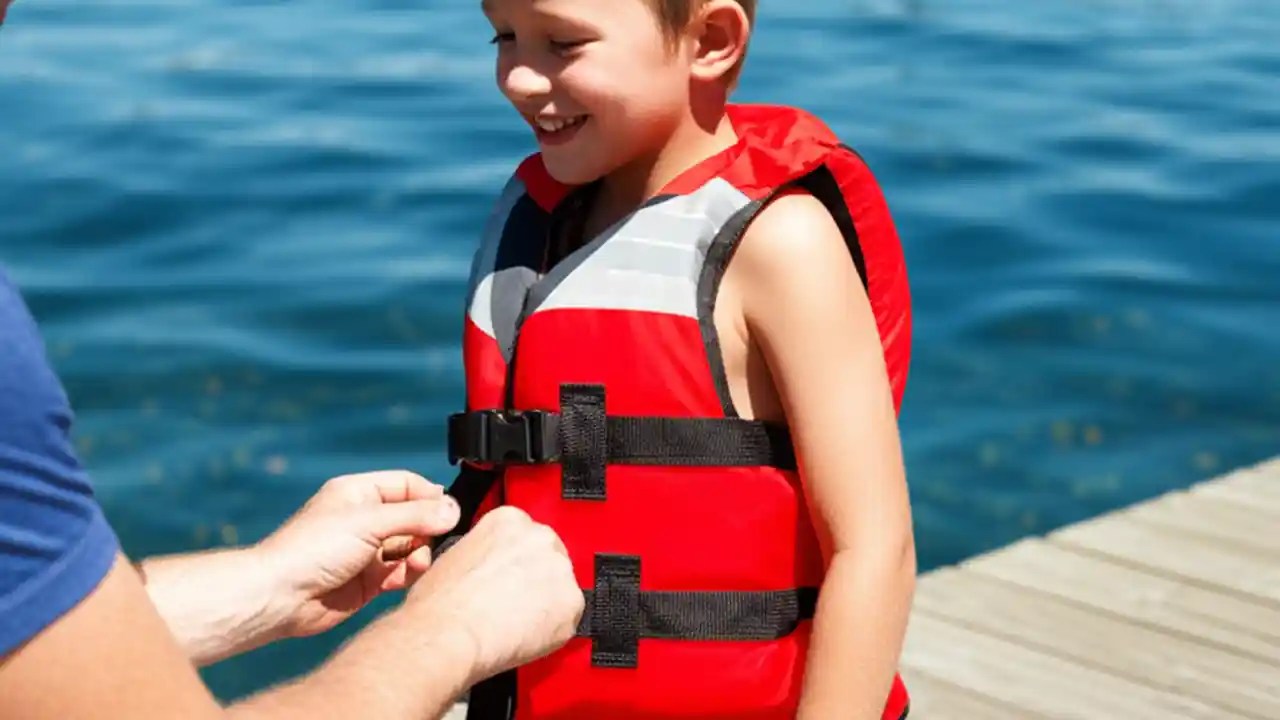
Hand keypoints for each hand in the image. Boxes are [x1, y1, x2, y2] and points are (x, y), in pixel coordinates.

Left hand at [254, 471, 460, 638]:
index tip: (451, 512)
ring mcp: (367, 551)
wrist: (280, 596)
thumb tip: (453, 510)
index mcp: (359, 493)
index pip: (408, 485)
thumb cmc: (312, 549)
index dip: (431, 497)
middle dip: (428, 529)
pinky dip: (410, 574)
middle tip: (435, 540)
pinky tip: (408, 576)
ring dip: (420, 553)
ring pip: (410, 547)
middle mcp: (364, 520)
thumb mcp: (369, 522)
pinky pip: (401, 573)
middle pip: (414, 518)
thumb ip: (415, 515)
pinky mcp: (368, 581)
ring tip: (418, 562)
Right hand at [402, 506, 583, 684]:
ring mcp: (559, 569)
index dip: (516, 561)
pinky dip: (552, 629)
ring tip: (514, 623)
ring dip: (545, 603)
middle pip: (548, 556)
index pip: (524, 535)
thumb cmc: (439, 604)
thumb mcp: (453, 557)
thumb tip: (487, 567)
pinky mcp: (572, 603)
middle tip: (512, 602)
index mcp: (508, 519)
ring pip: (560, 587)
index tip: (509, 576)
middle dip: (535, 579)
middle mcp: (539, 536)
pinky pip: (568, 617)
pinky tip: (525, 636)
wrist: (448, 635)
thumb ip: (482, 553)